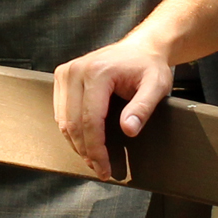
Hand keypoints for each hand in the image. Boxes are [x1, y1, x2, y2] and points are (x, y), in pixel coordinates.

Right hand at [52, 36, 174, 180]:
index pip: (91, 120)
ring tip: (94, 159)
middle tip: (101, 170)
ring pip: (63, 120)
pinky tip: (85, 141)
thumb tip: (128, 129)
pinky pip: (60, 112)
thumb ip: (143, 108)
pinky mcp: (63, 76)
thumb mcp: (156, 86)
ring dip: (77, 144)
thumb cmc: (149, 66)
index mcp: (98, 72)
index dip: (96, 149)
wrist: (141, 47)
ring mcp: (67, 72)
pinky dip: (71, 131)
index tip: (105, 169)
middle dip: (86, 151)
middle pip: (74, 123)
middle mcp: (77, 70)